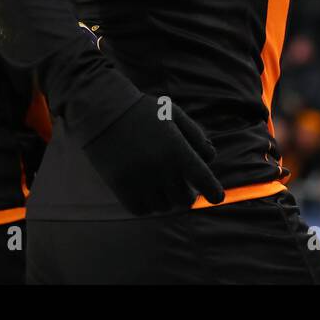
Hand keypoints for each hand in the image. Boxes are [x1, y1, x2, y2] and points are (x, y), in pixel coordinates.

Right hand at [83, 94, 225, 214]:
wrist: (103, 109)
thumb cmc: (142, 110)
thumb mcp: (174, 114)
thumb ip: (196, 135)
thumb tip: (211, 159)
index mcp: (176, 149)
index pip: (203, 180)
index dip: (214, 192)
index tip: (216, 197)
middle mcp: (160, 168)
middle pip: (183, 199)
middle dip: (186, 193)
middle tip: (182, 184)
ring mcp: (139, 180)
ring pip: (163, 206)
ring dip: (166, 198)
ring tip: (160, 183)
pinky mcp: (120, 187)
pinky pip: (141, 209)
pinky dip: (147, 204)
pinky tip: (146, 190)